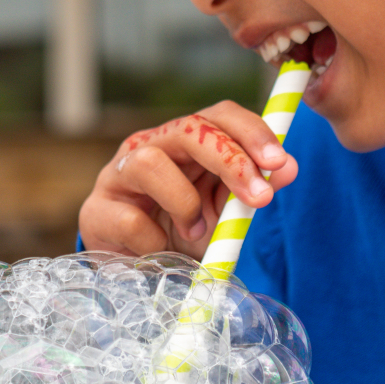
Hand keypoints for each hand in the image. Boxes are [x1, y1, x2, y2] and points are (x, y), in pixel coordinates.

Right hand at [79, 101, 297, 259]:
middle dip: (229, 159)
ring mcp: (118, 174)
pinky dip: (155, 241)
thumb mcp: (221, 211)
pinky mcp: (96, 210)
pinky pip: (131, 219)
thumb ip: (250, 189)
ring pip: (149, 162)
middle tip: (259, 198)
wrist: (132, 268)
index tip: (280, 162)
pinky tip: (159, 250)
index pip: (219, 116)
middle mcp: (151, 145)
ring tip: (195, 231)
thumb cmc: (178, 230)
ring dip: (184, 202)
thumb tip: (288, 169)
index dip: (251, 131)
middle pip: (188, 128)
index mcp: (185, 141)